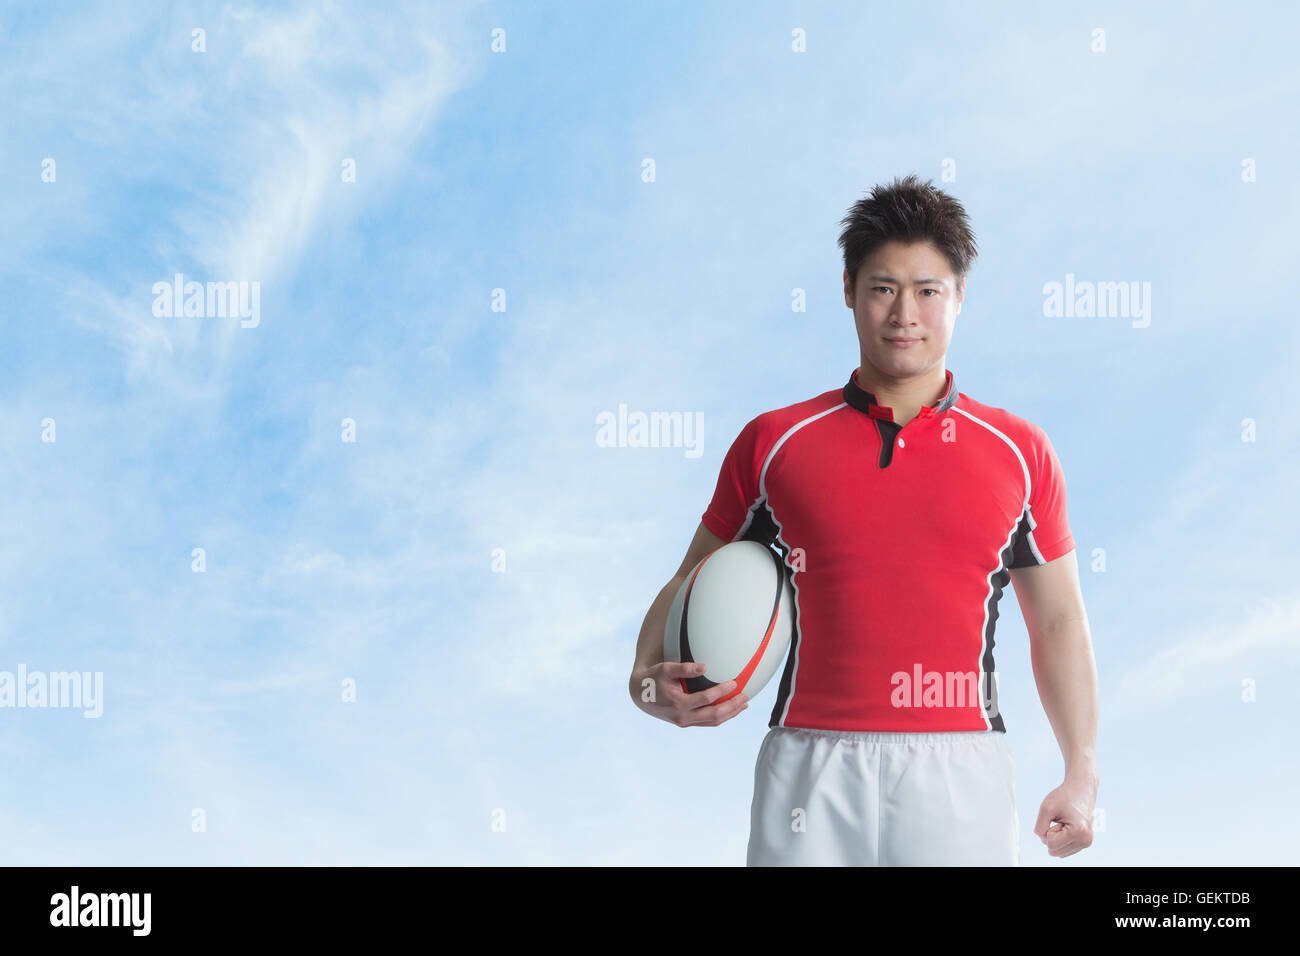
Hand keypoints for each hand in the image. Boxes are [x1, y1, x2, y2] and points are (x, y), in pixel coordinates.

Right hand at [631, 661, 748, 726]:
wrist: (640, 695)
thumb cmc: (654, 678)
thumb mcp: (665, 669)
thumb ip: (685, 668)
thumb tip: (705, 667)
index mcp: (679, 704)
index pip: (707, 699)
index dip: (722, 691)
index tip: (734, 683)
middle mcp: (683, 717)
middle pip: (714, 715)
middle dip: (733, 706)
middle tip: (746, 696)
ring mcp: (685, 722)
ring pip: (713, 722)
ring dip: (730, 714)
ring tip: (744, 704)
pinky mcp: (686, 723)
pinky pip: (708, 722)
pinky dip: (722, 717)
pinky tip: (731, 710)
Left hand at [1033, 773, 1097, 857]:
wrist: (1081, 789)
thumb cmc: (1064, 796)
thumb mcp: (1046, 808)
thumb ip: (1039, 827)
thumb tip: (1043, 841)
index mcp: (1079, 832)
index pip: (1050, 844)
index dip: (1046, 830)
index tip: (1056, 818)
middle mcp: (1085, 841)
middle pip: (1054, 851)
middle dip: (1051, 836)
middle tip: (1059, 821)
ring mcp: (1086, 843)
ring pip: (1059, 853)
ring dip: (1056, 838)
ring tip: (1064, 823)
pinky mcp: (1085, 843)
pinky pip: (1064, 850)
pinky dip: (1060, 839)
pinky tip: (1067, 826)